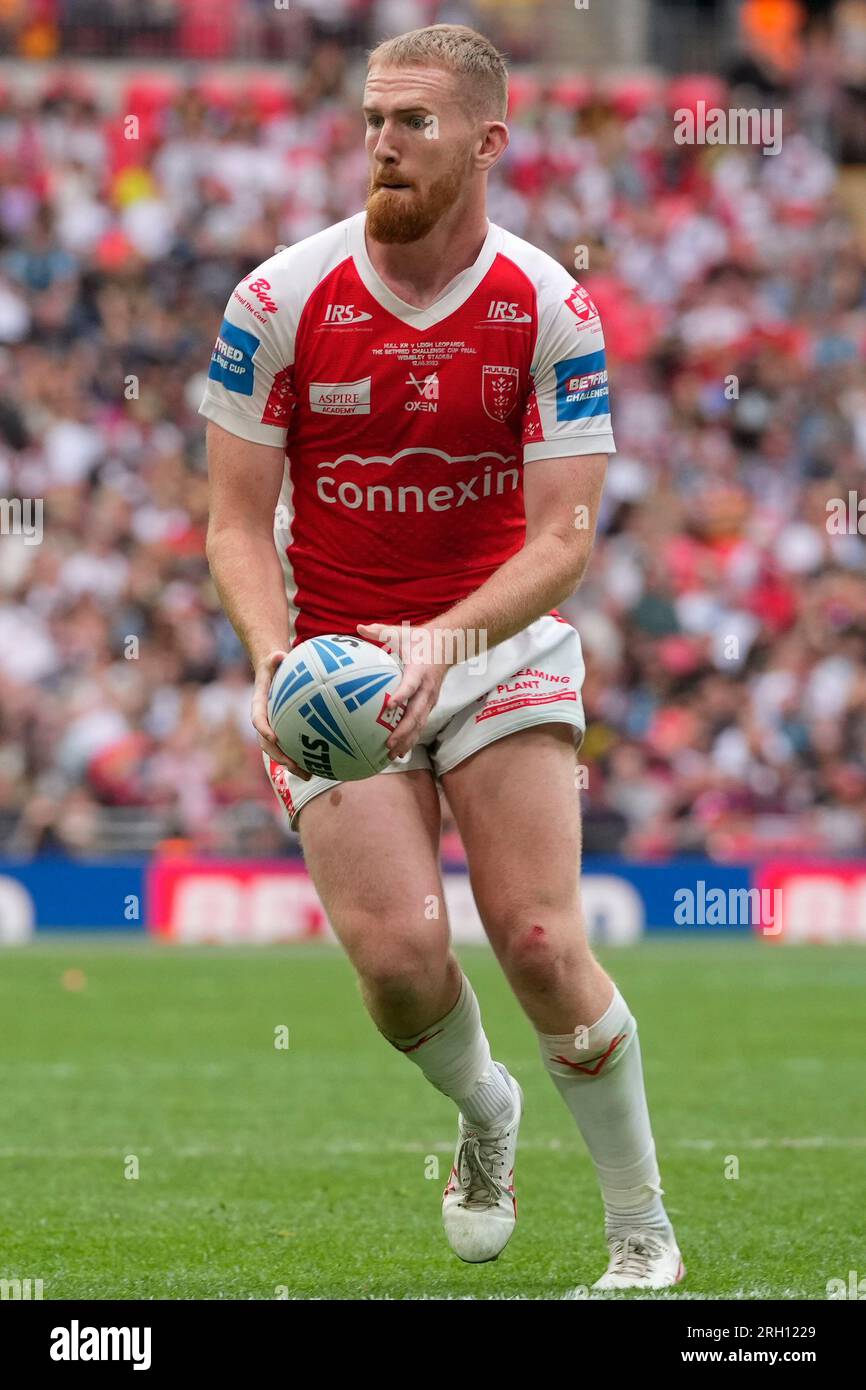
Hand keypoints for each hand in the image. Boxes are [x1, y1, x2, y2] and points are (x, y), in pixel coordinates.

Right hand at [251, 649, 311, 779]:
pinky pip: (294, 747)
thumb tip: (279, 653)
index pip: (258, 719)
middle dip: (279, 756)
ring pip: (280, 751)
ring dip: (293, 765)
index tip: (273, 737)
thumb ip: (274, 658)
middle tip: (293, 764)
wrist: (271, 672)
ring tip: (310, 775)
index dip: (264, 730)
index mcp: (259, 705)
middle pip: (268, 744)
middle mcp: (265, 720)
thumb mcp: (272, 658)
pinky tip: (322, 766)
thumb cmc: (274, 664)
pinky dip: (305, 757)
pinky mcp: (286, 731)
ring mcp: (275, 728)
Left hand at [357, 622, 448, 759]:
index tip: (391, 705)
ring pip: (419, 724)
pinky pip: (420, 724)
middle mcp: (427, 689)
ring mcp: (430, 699)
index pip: (411, 684)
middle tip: (388, 744)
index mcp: (420, 671)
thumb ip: (380, 631)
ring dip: (407, 741)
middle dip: (403, 731)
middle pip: (416, 714)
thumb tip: (359, 627)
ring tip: (392, 756)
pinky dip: (410, 739)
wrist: (448, 644)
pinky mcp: (429, 705)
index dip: (403, 695)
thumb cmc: (420, 639)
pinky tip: (398, 752)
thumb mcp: (401, 633)